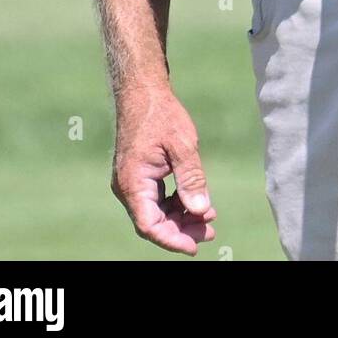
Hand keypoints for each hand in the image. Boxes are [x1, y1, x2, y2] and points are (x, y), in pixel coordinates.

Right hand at [111, 84, 216, 255]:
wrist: (143, 90)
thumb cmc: (161, 114)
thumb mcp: (182, 145)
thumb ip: (191, 178)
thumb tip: (200, 210)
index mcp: (133, 183)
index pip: (149, 225)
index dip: (172, 240)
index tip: (194, 247)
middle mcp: (127, 187)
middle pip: (153, 222)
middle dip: (181, 230)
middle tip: (210, 231)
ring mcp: (132, 181)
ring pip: (155, 212)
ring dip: (180, 217)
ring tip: (208, 217)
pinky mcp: (139, 175)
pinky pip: (155, 199)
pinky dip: (175, 203)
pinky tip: (195, 201)